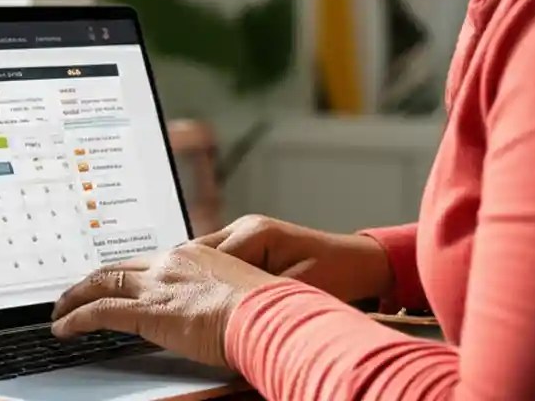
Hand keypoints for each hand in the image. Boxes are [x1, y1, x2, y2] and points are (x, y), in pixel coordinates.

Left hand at [51, 243, 277, 366]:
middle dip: (95, 280)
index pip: (152, 262)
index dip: (130, 273)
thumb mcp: (245, 293)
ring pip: (103, 283)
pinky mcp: (147, 310)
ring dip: (77, 296)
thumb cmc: (268, 309)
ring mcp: (158, 283)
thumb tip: (222, 310)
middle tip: (77, 291)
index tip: (119, 281)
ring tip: (62, 310)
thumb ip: (224, 295)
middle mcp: (172, 262)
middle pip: (121, 267)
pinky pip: (99, 312)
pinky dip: (76, 319)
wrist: (268, 312)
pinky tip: (64, 328)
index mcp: (196, 255)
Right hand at [193, 215, 391, 302]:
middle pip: (198, 253)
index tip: (185, 307)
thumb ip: (262, 295)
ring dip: (195, 278)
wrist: (359, 263)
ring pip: (204, 255)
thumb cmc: (337, 274)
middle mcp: (245, 226)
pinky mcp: (248, 245)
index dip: (195, 284)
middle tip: (175, 306)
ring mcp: (245, 233)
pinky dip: (209, 278)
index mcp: (256, 233)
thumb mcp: (300, 289)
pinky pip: (218, 261)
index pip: (208, 258)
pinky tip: (203, 297)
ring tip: (184, 303)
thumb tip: (232, 308)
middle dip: (186, 278)